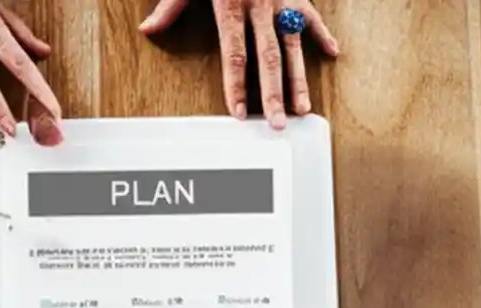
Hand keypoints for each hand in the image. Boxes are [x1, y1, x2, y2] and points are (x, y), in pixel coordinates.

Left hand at [140, 0, 338, 128]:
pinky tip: (333, 53)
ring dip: (299, 78)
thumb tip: (148, 29)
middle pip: (268, 58)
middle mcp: (260, 5)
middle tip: (278, 123)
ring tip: (303, 108)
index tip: (239, 113)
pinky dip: (323, 33)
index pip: (234, 55)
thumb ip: (169, 6)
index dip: (236, 86)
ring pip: (293, 45)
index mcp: (231, 5)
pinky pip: (313, 15)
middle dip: (273, 94)